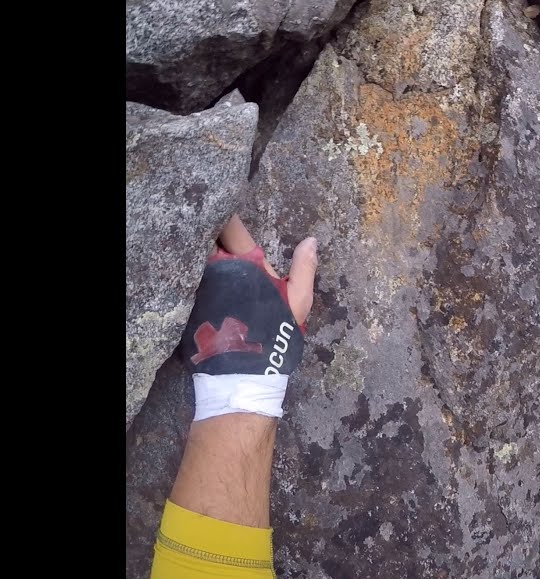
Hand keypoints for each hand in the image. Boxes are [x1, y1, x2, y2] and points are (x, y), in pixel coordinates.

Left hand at [179, 214, 317, 420]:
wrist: (243, 374)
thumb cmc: (275, 334)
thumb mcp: (298, 302)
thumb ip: (304, 268)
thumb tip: (311, 240)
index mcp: (244, 264)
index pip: (231, 229)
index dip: (228, 217)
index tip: (228, 205)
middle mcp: (216, 271)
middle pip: (210, 242)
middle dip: (216, 237)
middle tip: (223, 235)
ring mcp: (199, 287)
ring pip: (199, 261)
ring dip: (206, 258)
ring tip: (218, 261)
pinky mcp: (188, 304)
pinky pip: (192, 282)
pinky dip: (198, 279)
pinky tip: (207, 287)